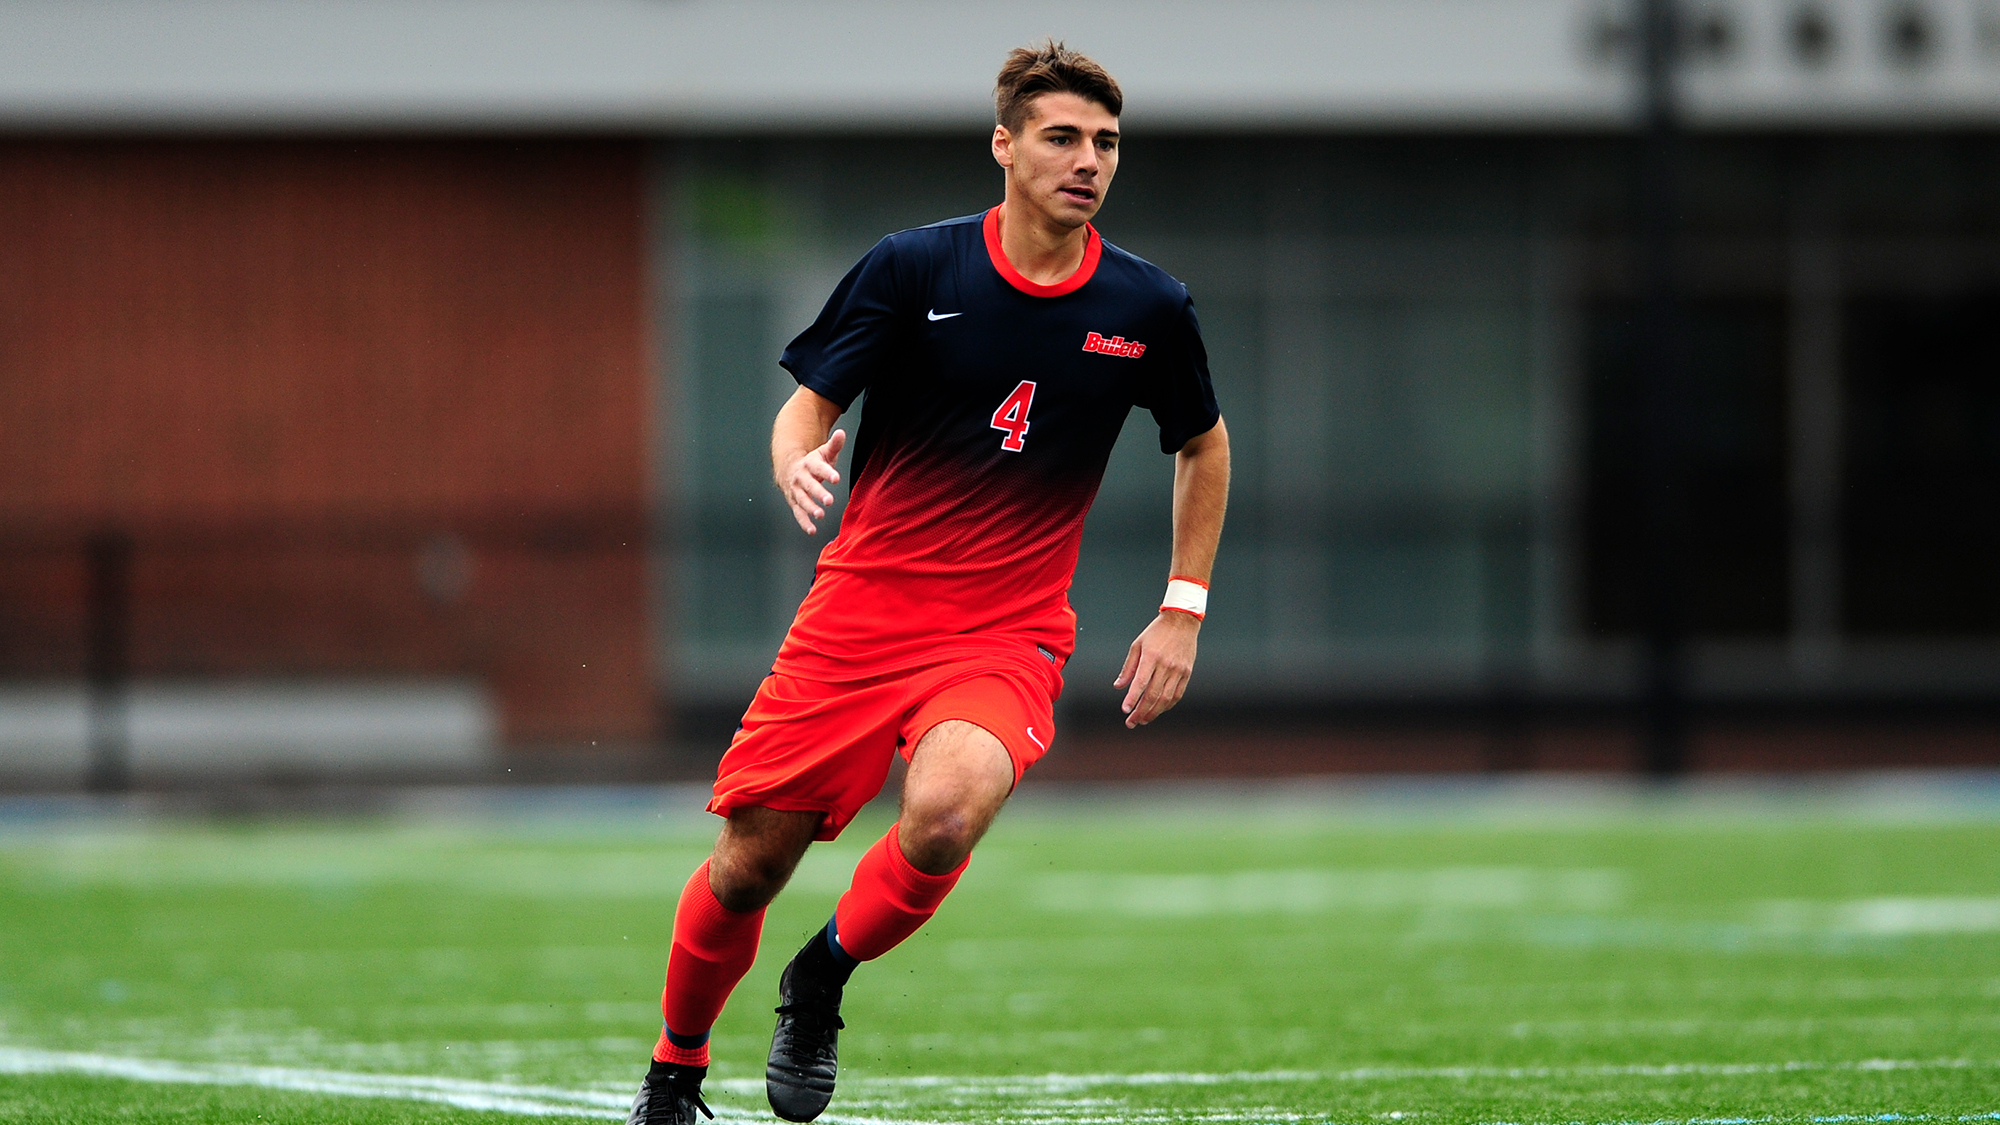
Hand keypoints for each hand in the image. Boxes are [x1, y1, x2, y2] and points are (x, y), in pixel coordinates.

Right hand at [778, 429, 845, 534]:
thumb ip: (834, 445)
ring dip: (810, 508)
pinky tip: (812, 530)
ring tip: (820, 515)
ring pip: (802, 500)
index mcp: (809, 464)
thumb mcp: (823, 452)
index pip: (819, 468)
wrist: (788, 468)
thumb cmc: (812, 462)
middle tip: (829, 500)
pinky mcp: (794, 502)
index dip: (827, 473)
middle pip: (809, 485)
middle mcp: (800, 477)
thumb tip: (842, 433)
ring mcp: (796, 491)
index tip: (836, 478)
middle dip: (818, 493)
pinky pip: (798, 513)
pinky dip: (804, 522)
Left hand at [1113, 611, 1199, 728]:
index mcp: (1151, 656)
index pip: (1141, 683)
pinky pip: (1177, 695)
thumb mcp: (1137, 645)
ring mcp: (1178, 670)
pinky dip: (1167, 705)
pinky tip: (1158, 710)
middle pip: (1153, 695)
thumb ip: (1128, 667)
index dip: (1132, 699)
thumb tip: (1119, 686)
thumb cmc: (1157, 632)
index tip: (1125, 710)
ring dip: (1153, 713)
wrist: (1182, 621)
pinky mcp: (1187, 673)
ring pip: (1166, 698)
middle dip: (1141, 712)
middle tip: (1131, 722)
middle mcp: (1166, 665)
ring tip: (1143, 720)